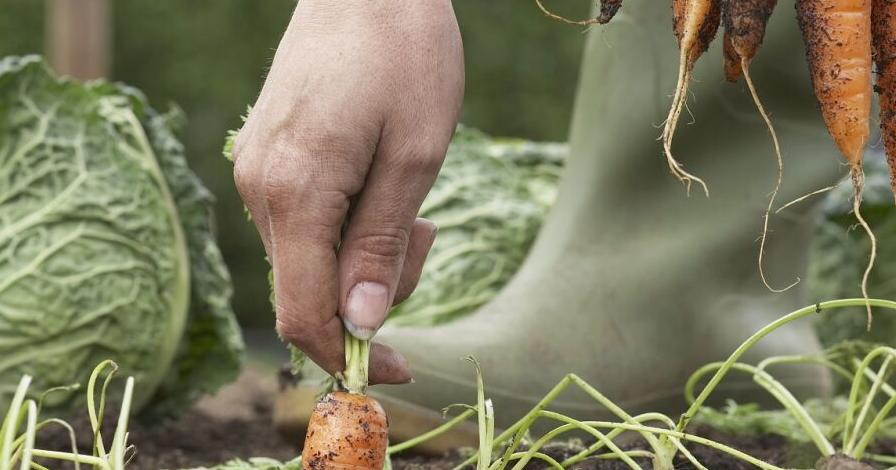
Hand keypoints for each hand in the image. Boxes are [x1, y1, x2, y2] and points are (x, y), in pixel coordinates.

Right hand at [232, 0, 463, 383]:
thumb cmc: (403, 56)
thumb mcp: (414, 157)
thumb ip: (382, 244)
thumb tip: (363, 323)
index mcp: (295, 194)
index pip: (303, 313)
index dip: (350, 355)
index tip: (399, 368)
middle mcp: (260, 190)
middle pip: (309, 289)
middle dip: (373, 288)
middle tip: (426, 235)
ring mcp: (257, 171)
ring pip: (307, 257)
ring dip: (363, 253)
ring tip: (411, 201)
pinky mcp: (268, 158)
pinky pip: (303, 223)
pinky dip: (346, 226)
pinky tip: (378, 184)